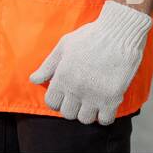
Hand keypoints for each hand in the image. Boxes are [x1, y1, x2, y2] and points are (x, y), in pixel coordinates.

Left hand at [27, 0, 152, 124]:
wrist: (119, 33)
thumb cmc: (90, 36)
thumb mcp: (64, 46)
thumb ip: (48, 66)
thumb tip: (33, 80)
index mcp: (62, 76)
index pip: (52, 103)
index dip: (56, 100)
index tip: (64, 96)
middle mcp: (76, 89)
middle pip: (68, 114)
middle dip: (71, 107)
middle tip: (78, 97)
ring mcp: (95, 95)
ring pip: (85, 119)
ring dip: (87, 112)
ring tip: (91, 100)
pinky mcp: (113, 98)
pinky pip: (105, 120)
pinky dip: (104, 115)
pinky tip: (104, 104)